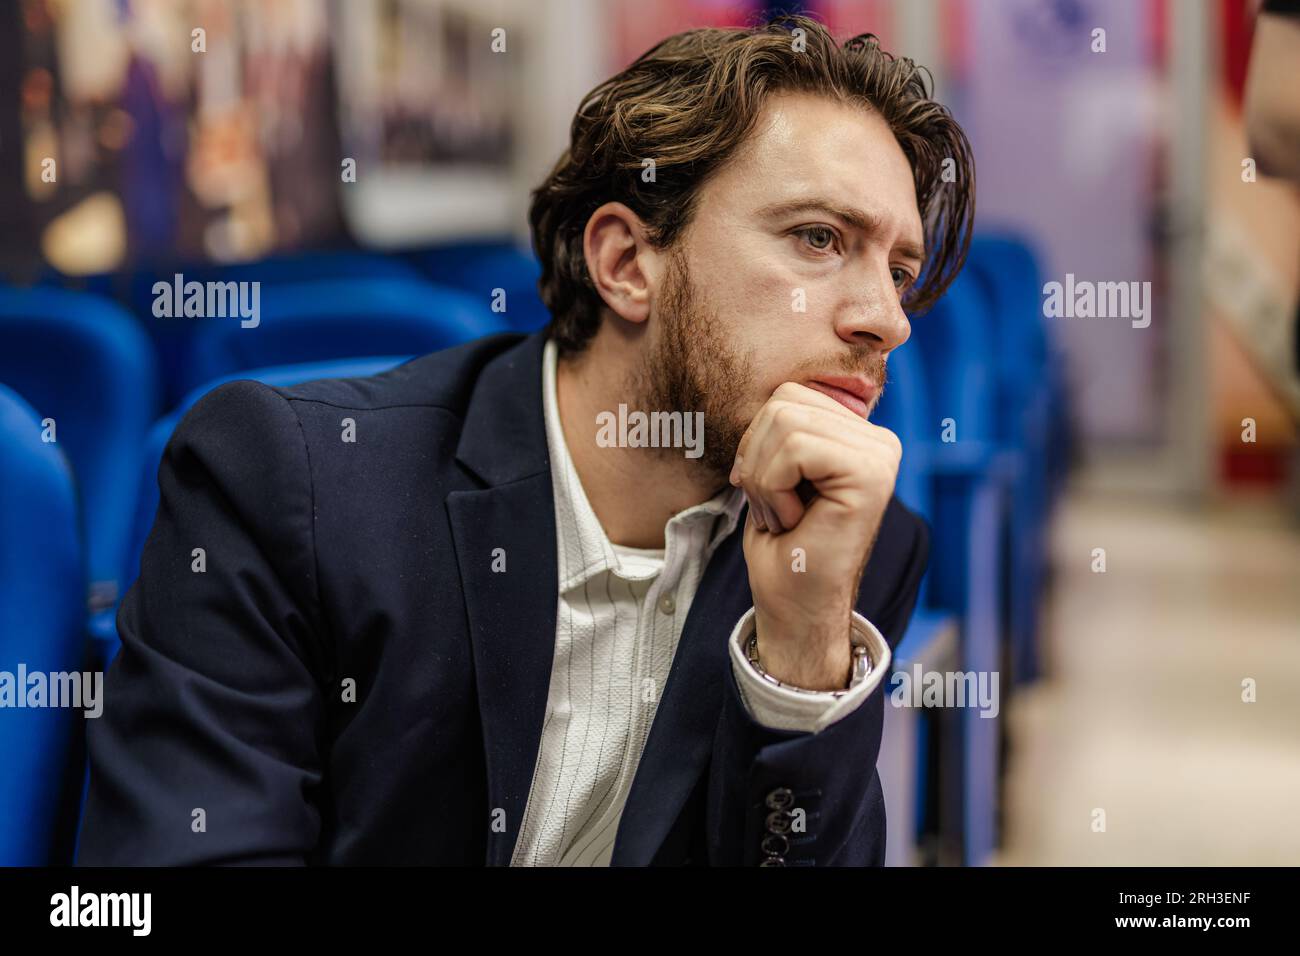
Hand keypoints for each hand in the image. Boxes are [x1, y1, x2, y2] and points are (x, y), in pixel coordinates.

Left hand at [730, 382, 900, 690]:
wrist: (794, 606)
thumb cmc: (782, 546)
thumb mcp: (775, 469)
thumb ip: (783, 427)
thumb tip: (771, 388)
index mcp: (859, 434)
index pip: (787, 395)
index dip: (757, 444)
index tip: (770, 492)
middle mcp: (879, 439)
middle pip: (782, 403)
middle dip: (758, 461)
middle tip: (779, 509)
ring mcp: (881, 455)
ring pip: (784, 424)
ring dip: (765, 479)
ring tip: (787, 516)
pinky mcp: (871, 475)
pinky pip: (793, 450)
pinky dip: (774, 489)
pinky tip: (795, 521)